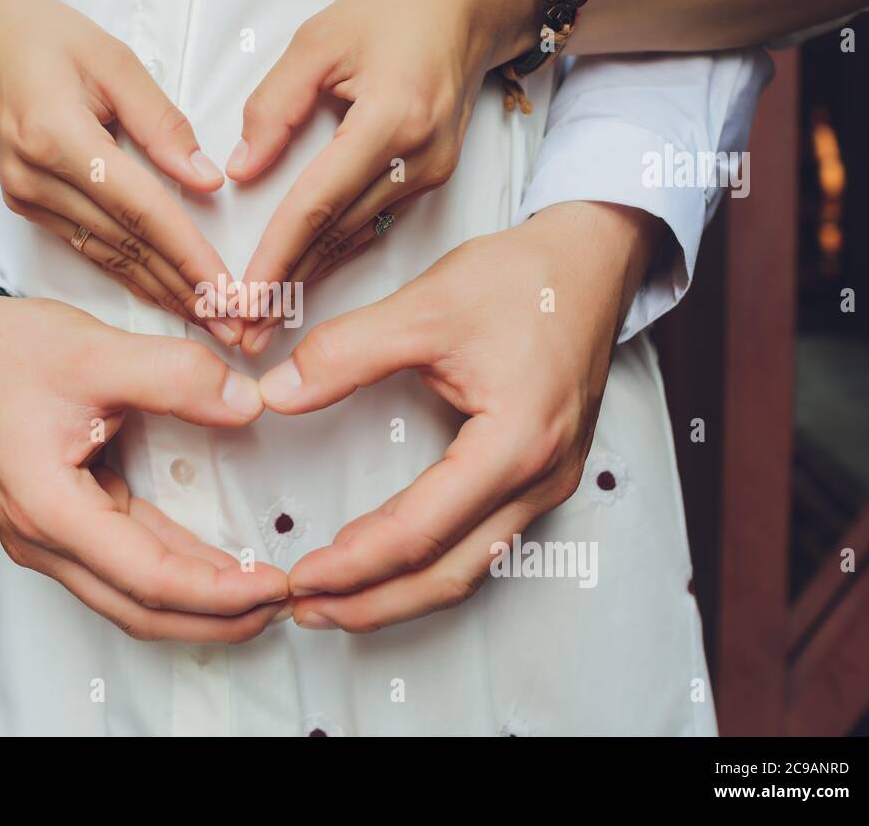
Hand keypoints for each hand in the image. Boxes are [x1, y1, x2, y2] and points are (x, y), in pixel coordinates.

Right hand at [0, 0, 243, 345]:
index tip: (228, 289)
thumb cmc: (47, 35)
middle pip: (126, 244)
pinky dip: (131, 276)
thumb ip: (162, 123)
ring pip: (107, 257)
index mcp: (56, 135)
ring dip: (162, 293)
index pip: (139, 208)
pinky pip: (88, 248)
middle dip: (185, 289)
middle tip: (234, 326)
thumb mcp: (113, 60)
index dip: (187, 252)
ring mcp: (27, 197)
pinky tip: (165, 297)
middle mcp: (35, 176)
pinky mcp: (27, 206)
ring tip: (211, 322)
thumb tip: (207, 180)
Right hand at [0, 288, 289, 641]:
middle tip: (284, 604)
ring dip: (198, 603)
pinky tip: (215, 567)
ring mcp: (46, 536)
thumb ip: (175, 375)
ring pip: (131, 596)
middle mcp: (41, 537)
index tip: (276, 584)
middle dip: (218, 616)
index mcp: (47, 507)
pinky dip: (173, 573)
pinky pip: (123, 564)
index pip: (149, 577)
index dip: (220, 590)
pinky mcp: (59, 522)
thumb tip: (247, 404)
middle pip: (141, 607)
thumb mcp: (95, 351)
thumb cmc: (5, 349)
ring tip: (261, 594)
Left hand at [228, 0, 540, 353]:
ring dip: (306, 281)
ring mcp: (430, 173)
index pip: (318, 202)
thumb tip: (240, 172)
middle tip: (241, 334)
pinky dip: (332, 254)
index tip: (242, 297)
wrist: (472, 1)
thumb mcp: (319, 39)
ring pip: (354, 236)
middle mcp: (417, 157)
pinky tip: (300, 283)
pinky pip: (371, 223)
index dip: (276, 254)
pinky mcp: (431, 178)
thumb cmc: (393, 7)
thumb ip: (275, 107)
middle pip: (336, 234)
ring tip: (261, 323)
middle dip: (286, 287)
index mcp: (391, 118)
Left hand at [256, 202, 662, 631]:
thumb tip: (277, 394)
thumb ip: (345, 352)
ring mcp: (548, 484)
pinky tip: (386, 560)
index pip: (420, 530)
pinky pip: (482, 544)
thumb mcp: (426, 305)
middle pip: (447, 574)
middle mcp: (540, 478)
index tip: (298, 575)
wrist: (590, 260)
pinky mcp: (542, 476)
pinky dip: (428, 564)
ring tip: (332, 599)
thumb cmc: (524, 280)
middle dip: (369, 602)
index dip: (353, 563)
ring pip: (468, 569)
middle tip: (302, 609)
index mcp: (516, 443)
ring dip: (398, 592)